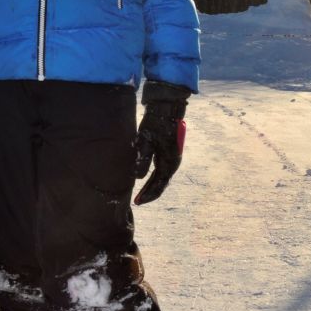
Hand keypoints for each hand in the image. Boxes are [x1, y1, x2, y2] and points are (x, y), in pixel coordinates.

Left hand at [133, 81, 189, 204]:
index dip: (148, 195)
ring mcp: (171, 157)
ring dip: (151, 185)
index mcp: (169, 162)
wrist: (166, 109)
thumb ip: (143, 160)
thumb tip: (137, 177)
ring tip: (141, 192)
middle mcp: (172, 162)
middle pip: (161, 182)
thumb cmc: (155, 125)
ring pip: (161, 176)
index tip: (138, 201)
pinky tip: (145, 177)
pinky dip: (153, 176)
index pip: (159, 185)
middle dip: (149, 192)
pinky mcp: (168, 151)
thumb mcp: (146, 142)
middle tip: (138, 200)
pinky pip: (160, 169)